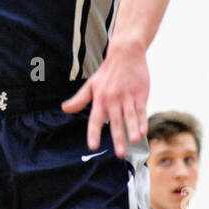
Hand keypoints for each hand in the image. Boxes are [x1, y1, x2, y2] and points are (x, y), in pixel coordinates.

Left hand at [62, 35, 148, 155]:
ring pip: (130, 117)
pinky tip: (144, 131)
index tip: (93, 146)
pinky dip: (143, 121)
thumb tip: (64, 109)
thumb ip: (79, 99)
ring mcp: (128, 98)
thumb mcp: (91, 85)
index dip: (94, 133)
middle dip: (118, 138)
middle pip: (115, 122)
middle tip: (119, 154)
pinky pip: (141, 110)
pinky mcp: (140, 95)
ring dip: (133, 130)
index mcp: (100, 100)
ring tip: (134, 141)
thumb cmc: (107, 72)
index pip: (95, 120)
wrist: (126, 54)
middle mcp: (113, 101)